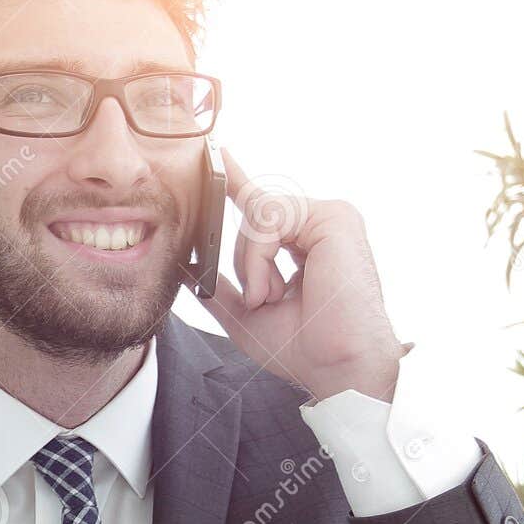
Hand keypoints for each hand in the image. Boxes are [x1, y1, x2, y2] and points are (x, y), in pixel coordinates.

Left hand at [199, 149, 410, 402]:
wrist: (338, 368)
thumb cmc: (304, 349)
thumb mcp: (246, 315)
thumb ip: (219, 286)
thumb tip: (185, 265)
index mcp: (307, 245)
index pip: (264, 206)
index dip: (238, 182)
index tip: (217, 155)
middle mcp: (321, 227)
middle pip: (255, 214)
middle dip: (244, 258)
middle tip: (258, 299)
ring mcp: (331, 218)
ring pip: (260, 214)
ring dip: (251, 262)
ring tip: (266, 297)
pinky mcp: (334, 217)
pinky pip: (270, 218)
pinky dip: (259, 256)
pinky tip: (272, 288)